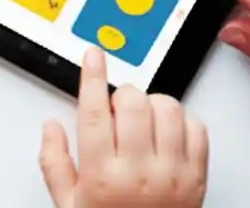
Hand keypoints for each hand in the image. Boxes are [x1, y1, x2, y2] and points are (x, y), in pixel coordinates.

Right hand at [39, 47, 207, 207]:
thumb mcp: (68, 206)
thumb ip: (55, 164)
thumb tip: (51, 127)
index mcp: (102, 176)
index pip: (95, 111)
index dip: (93, 76)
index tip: (93, 56)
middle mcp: (139, 171)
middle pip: (133, 102)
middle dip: (122, 96)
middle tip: (116, 111)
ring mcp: (173, 173)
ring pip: (168, 108)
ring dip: (153, 105)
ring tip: (142, 122)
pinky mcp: (198, 177)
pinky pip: (197, 128)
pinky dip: (182, 121)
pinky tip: (166, 133)